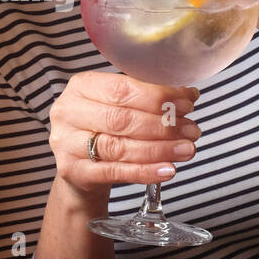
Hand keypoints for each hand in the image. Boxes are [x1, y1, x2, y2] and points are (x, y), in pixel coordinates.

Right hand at [50, 72, 200, 198]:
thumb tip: (188, 94)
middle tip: (191, 130)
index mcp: (81, 86)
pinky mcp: (73, 171)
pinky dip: (144, 172)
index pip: (122, 88)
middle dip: (163, 125)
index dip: (158, 97)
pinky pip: (114, 172)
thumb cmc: (102, 128)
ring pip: (119, 147)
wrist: (78, 166)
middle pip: (121, 118)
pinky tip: (166, 169)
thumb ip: (147, 98)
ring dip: (159, 149)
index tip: (186, 104)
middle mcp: (69, 112)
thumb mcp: (117, 105)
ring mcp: (67, 143)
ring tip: (185, 150)